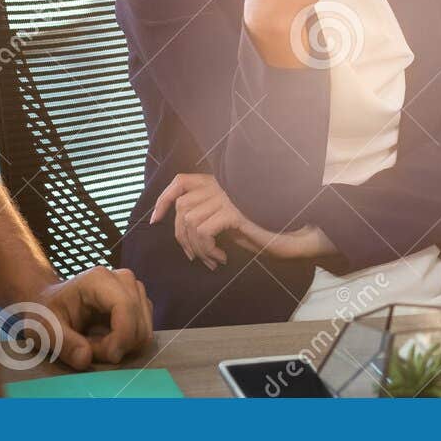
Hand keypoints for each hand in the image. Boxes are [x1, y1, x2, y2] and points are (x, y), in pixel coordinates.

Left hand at [37, 266, 153, 369]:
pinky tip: (107, 342)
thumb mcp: (44, 329)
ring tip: (96, 346)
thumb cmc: (45, 312)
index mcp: (99, 280)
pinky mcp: (139, 302)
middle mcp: (123, 279)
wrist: (48, 300)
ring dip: (123, 346)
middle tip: (91, 351)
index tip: (108, 358)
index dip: (122, 336)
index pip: (126, 307)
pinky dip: (127, 343)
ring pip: (144, 329)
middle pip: (139, 321)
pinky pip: (143, 330)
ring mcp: (134, 289)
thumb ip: (63, 344)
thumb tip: (85, 359)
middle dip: (118, 345)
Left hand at [151, 173, 334, 266]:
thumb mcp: (223, 221)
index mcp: (217, 183)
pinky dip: (207, 250)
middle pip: (181, 208)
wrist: (285, 237)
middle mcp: (221, 185)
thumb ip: (203, 215)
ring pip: (190, 223)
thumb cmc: (254, 231)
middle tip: (195, 256)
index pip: (180, 181)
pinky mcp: (234, 211)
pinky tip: (221, 258)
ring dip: (197, 249)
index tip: (155, 220)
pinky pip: (203, 231)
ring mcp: (228, 196)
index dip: (163, 199)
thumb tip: (175, 227)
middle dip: (182, 238)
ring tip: (212, 259)